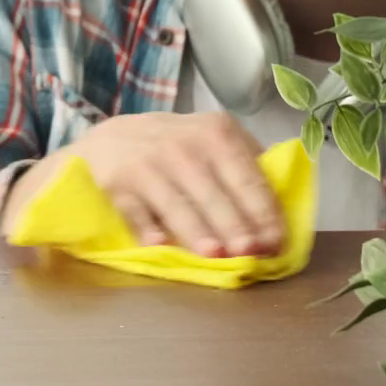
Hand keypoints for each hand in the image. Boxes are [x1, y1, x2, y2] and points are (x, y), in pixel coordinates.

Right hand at [3, 111, 283, 257]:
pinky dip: (146, 227)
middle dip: (236, 224)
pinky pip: (135, 210)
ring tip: (216, 254)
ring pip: (177, 202)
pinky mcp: (116, 184)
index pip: (247, 175)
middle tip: (252, 253)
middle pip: (214, 191)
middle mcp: (181, 144)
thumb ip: (242, 162)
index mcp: (215, 132)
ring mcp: (146, 164)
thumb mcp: (208, 140)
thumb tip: (280, 205)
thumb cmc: (170, 149)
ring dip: (198, 229)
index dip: (263, 212)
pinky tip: (159, 245)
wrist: (105, 144)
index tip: (276, 242)